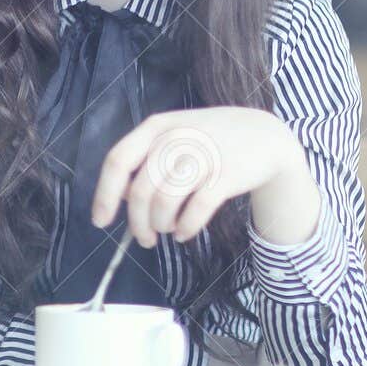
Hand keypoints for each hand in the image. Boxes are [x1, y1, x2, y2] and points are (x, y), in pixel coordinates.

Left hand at [89, 107, 301, 247]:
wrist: (266, 136)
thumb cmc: (209, 140)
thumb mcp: (174, 137)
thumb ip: (146, 160)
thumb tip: (122, 197)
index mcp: (156, 127)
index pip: (118, 161)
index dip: (105, 194)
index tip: (100, 221)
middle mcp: (176, 138)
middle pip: (140, 191)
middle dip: (138, 223)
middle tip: (144, 239)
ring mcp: (202, 155)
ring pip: (164, 203)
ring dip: (161, 226)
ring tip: (168, 230)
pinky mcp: (226, 175)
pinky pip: (195, 211)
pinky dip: (186, 229)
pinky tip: (185, 233)